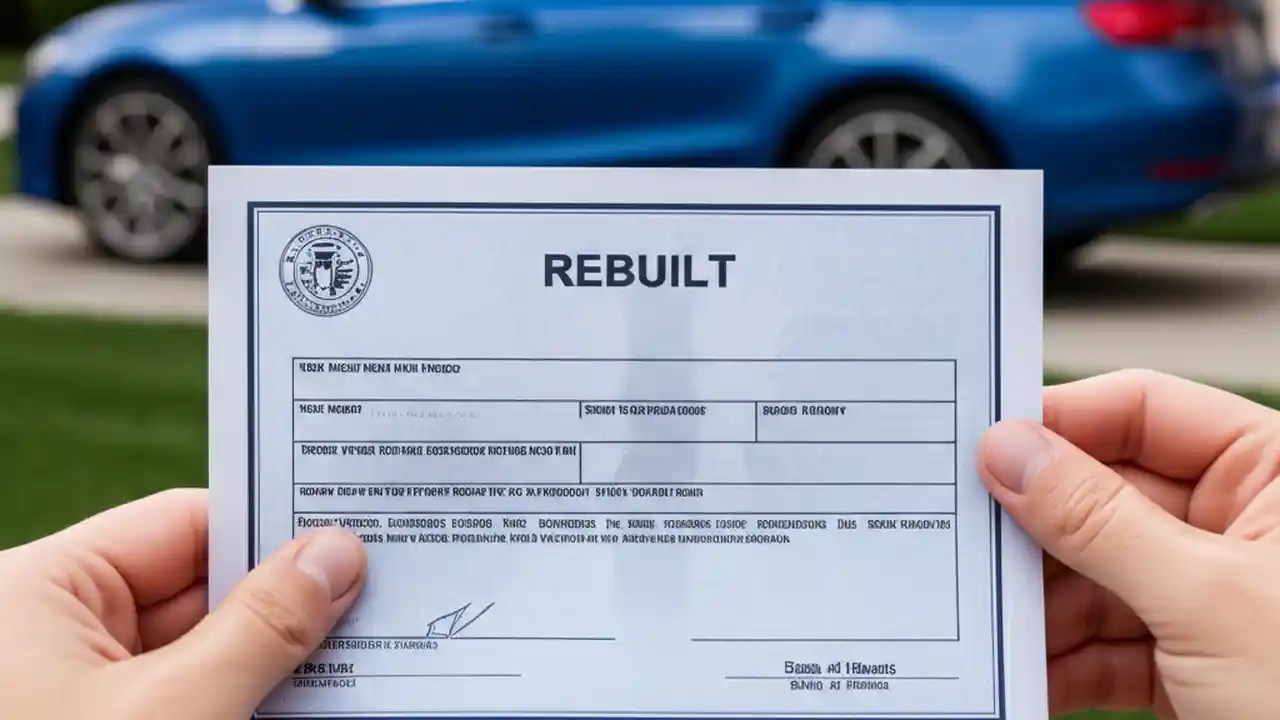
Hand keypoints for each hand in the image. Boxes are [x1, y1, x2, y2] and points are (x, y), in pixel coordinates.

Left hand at [0, 489, 365, 718]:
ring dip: (275, 660)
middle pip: (201, 589)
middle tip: (374, 600)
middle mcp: (52, 633)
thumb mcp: (178, 707)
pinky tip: (313, 697)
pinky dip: (247, 699)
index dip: (272, 530)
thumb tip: (337, 554)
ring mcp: (78, 692)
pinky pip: (191, 697)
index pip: (183, 524)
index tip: (352, 539)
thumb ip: (264, 626)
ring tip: (360, 655)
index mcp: (39, 590)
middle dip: (286, 602)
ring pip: (203, 652)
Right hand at [978, 370, 1279, 718]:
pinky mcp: (1190, 662)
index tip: (985, 447)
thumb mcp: (1206, 601)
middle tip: (972, 544)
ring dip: (1040, 606)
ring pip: (1092, 573)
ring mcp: (1210, 596)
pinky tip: (1027, 670)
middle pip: (1103, 496)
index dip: (1061, 423)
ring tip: (995, 625)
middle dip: (1038, 532)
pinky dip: (1061, 659)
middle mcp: (1241, 525)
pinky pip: (1103, 641)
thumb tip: (1011, 453)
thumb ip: (1098, 521)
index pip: (1144, 412)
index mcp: (1272, 475)